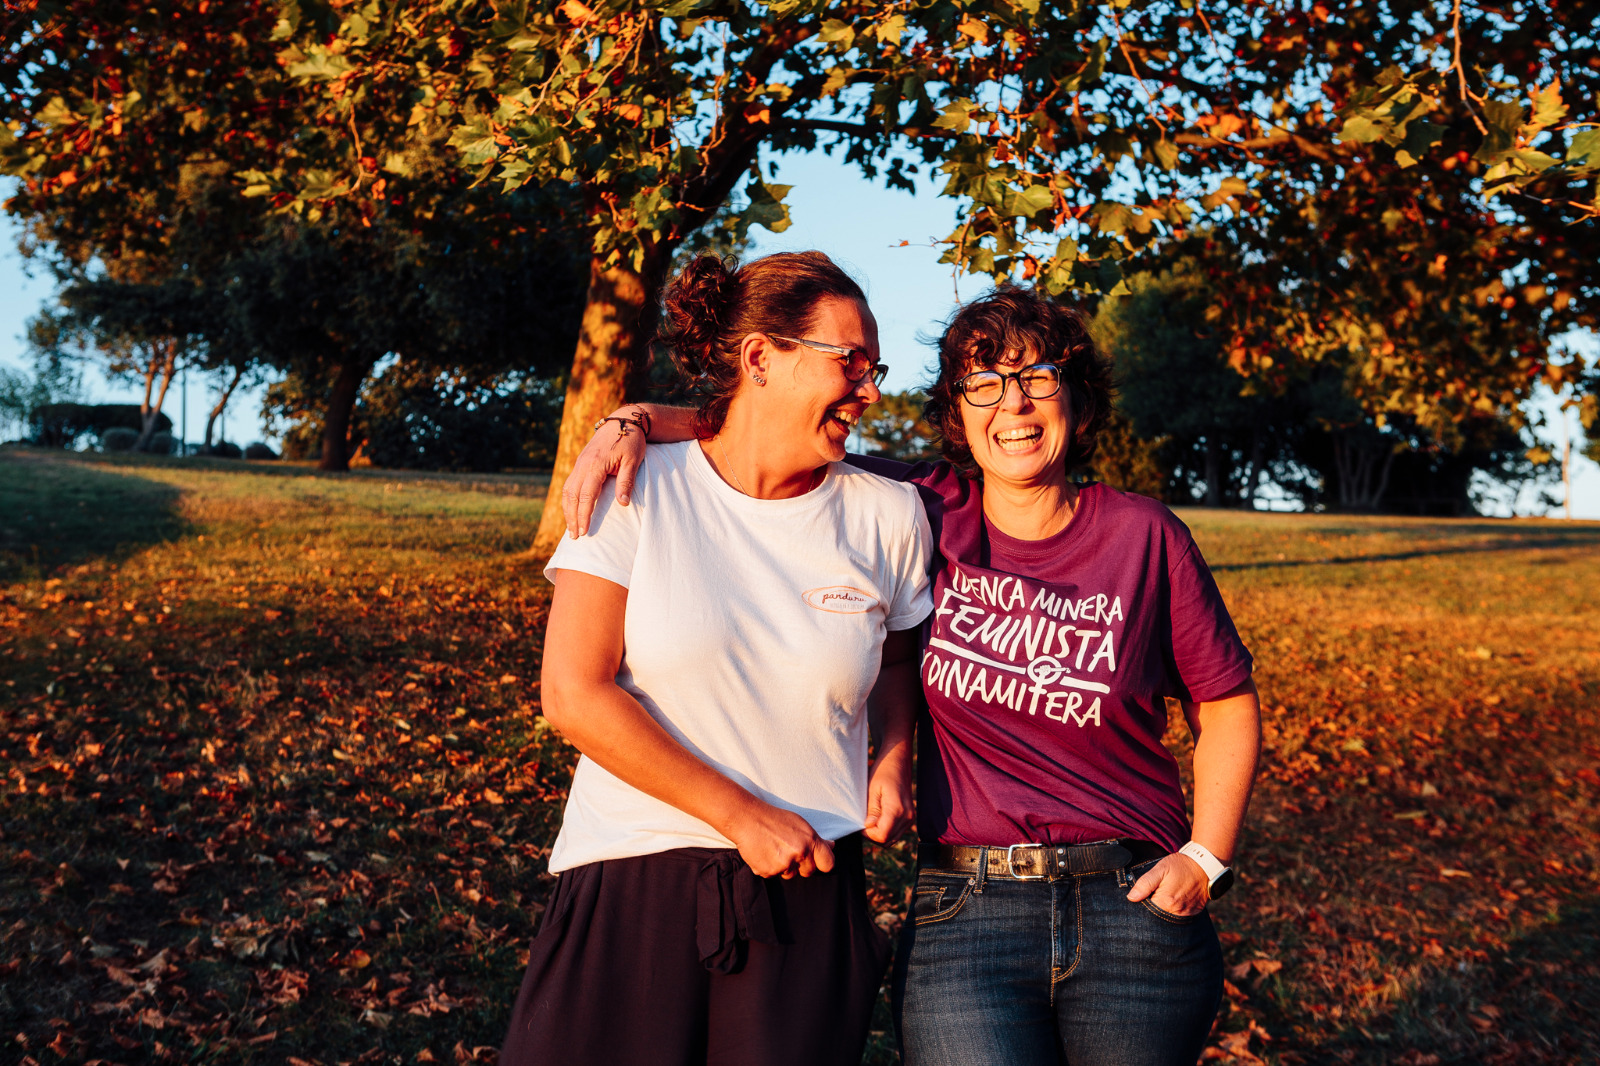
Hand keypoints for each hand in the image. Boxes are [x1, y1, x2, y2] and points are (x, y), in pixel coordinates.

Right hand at [562, 407, 648, 537]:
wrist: (623, 420)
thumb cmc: (631, 441)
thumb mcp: (633, 461)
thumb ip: (626, 482)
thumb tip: (623, 504)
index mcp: (595, 465)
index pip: (586, 495)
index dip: (584, 515)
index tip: (584, 531)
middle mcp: (583, 464)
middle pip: (571, 495)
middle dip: (571, 517)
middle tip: (574, 536)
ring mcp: (580, 463)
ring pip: (567, 490)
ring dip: (567, 510)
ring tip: (570, 528)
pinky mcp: (580, 463)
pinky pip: (570, 484)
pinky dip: (568, 499)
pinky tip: (571, 510)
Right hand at [725, 800, 834, 878]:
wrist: (746, 818)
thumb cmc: (775, 819)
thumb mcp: (800, 824)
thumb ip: (817, 839)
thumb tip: (832, 846)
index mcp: (810, 841)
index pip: (828, 864)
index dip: (822, 863)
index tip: (817, 861)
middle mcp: (799, 853)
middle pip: (809, 872)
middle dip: (801, 865)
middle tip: (788, 850)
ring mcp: (783, 864)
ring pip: (790, 874)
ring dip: (784, 866)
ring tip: (773, 848)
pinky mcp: (767, 871)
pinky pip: (773, 875)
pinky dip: (769, 866)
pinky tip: (763, 852)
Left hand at [863, 746, 913, 843]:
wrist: (898, 760)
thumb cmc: (883, 771)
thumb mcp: (872, 788)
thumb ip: (872, 810)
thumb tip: (869, 827)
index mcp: (897, 809)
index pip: (882, 835)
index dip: (868, 833)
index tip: (860, 823)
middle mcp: (907, 816)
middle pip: (887, 840)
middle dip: (872, 835)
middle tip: (863, 820)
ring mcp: (910, 817)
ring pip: (892, 839)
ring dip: (879, 833)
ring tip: (870, 818)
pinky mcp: (909, 817)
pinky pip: (896, 832)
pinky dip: (886, 830)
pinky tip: (878, 818)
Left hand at [1126, 853, 1210, 915]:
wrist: (1206, 865)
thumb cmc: (1181, 865)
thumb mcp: (1161, 869)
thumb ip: (1145, 883)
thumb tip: (1131, 897)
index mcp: (1165, 901)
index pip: (1146, 911)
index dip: (1142, 904)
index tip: (1143, 896)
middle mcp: (1176, 911)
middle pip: (1158, 916)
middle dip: (1153, 908)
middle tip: (1155, 893)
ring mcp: (1186, 913)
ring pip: (1169, 917)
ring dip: (1164, 909)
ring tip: (1166, 894)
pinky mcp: (1194, 912)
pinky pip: (1180, 915)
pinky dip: (1175, 909)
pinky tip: (1175, 898)